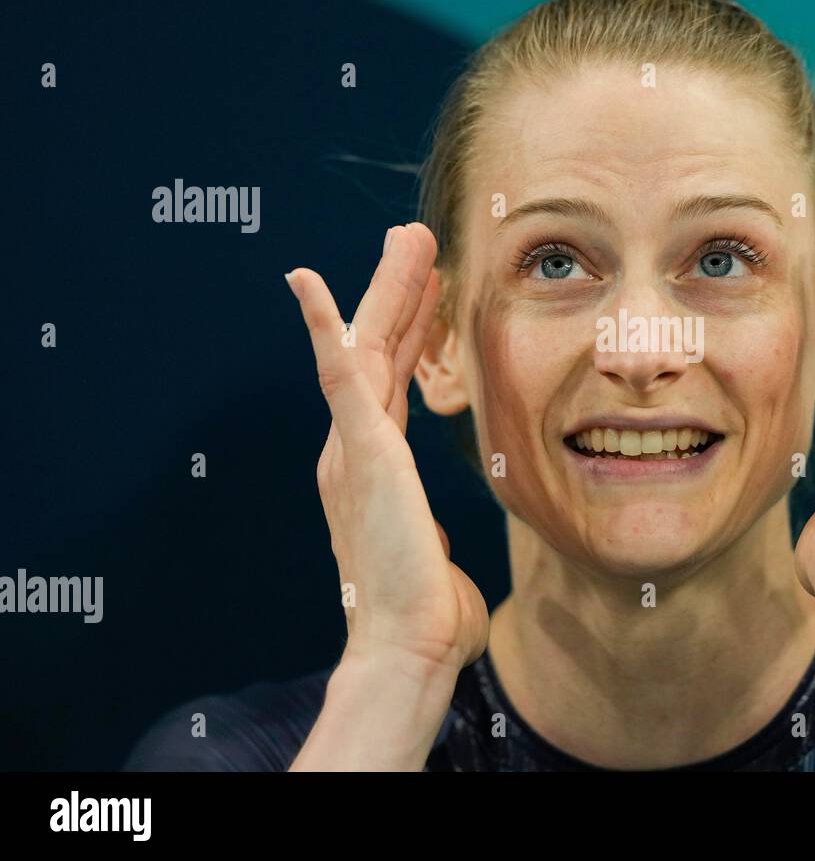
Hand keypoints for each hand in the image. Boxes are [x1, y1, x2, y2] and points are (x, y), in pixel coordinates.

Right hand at [285, 223, 487, 678]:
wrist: (410, 646)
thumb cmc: (428, 616)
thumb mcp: (432, 559)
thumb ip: (430, 542)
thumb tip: (438, 554)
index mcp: (374, 470)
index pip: (393, 383)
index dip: (409, 333)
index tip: (428, 292)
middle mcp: (355, 450)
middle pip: (377, 354)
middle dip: (396, 295)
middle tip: (414, 242)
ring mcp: (352, 447)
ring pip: (365, 348)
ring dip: (385, 290)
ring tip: (408, 238)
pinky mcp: (359, 449)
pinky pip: (338, 373)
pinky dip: (323, 325)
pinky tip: (307, 281)